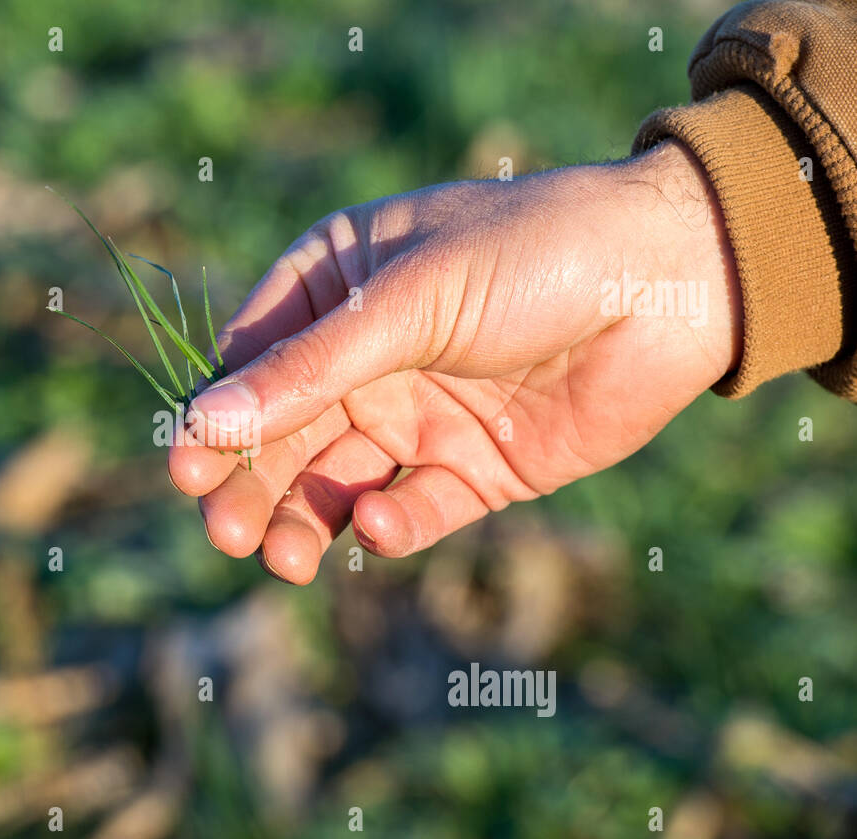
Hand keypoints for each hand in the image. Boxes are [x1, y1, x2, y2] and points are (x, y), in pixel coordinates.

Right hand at [168, 140, 742, 583]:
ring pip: (339, 483)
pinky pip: (416, 508)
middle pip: (285, 434)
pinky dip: (392, 525)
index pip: (250, 361)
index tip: (185, 470)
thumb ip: (308, 371)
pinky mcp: (476, 469)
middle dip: (252, 485)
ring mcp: (421, 415)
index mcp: (336, 287)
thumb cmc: (531, 255)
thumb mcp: (407, 303)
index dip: (215, 418)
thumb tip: (203, 426)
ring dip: (307, 521)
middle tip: (226, 534)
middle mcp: (369, 356)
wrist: (675, 282)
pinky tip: (384, 525)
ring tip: (287, 560)